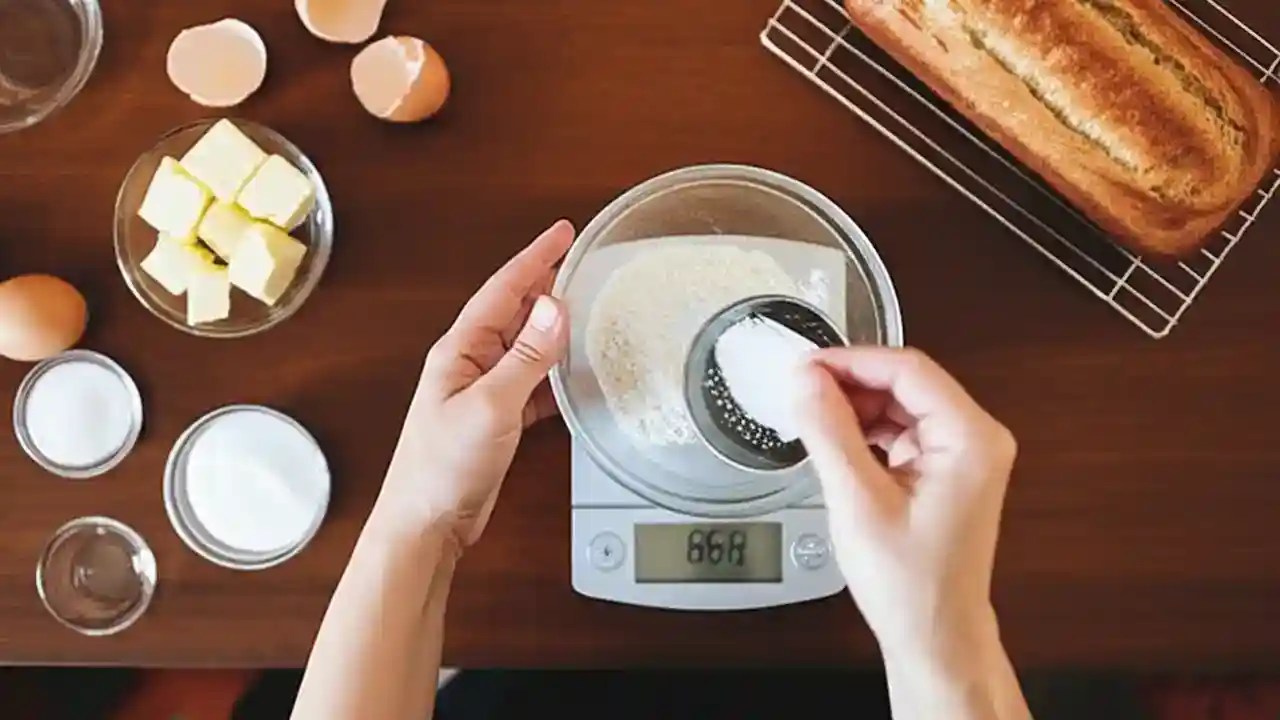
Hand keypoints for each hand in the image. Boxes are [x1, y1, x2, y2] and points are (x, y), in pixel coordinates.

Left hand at [375, 220, 573, 545]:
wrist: (426, 525)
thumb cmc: (443, 467)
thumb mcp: (490, 407)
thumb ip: (526, 358)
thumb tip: (554, 306)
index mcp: (460, 350)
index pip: (503, 289)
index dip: (534, 258)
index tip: (563, 232)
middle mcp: (471, 364)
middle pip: (515, 313)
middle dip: (546, 285)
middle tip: (583, 264)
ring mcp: (484, 392)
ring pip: (526, 348)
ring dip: (554, 330)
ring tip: (588, 311)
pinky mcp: (497, 421)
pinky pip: (532, 385)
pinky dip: (556, 376)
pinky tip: (577, 376)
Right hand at [793, 347, 1016, 660]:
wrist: (934, 636)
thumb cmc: (909, 583)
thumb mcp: (857, 501)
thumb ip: (829, 431)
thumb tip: (805, 379)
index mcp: (971, 438)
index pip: (908, 369)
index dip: (851, 361)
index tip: (805, 367)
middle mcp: (977, 439)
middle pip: (906, 383)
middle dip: (851, 384)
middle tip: (801, 393)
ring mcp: (963, 455)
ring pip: (901, 405)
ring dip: (856, 408)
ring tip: (812, 421)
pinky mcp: (946, 470)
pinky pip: (902, 431)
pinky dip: (866, 432)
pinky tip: (836, 444)